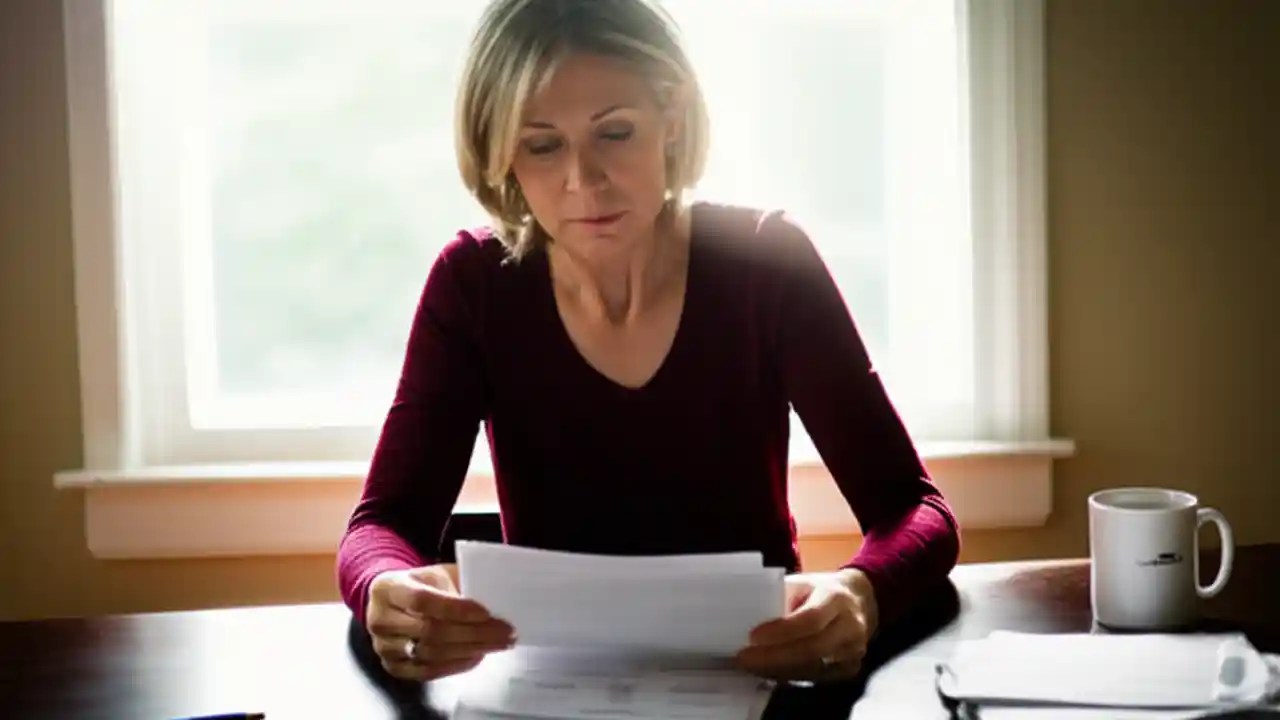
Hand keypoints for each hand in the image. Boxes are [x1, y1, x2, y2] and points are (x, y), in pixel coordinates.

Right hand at [366, 563, 515, 680]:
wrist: (391, 602)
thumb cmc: (421, 584)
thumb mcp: (436, 574)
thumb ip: (458, 584)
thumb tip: (494, 600)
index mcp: (389, 588)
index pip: (422, 601)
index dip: (456, 609)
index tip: (487, 612)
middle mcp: (380, 619)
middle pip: (430, 631)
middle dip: (474, 633)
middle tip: (505, 632)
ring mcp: (383, 647)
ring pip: (431, 654)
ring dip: (470, 650)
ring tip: (498, 644)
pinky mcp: (393, 666)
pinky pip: (427, 672)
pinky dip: (456, 665)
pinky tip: (477, 655)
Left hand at [734, 569, 878, 682]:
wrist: (857, 600)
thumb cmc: (819, 589)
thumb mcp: (800, 583)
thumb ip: (779, 599)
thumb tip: (745, 618)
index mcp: (836, 598)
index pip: (811, 619)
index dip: (781, 631)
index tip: (752, 637)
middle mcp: (850, 626)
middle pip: (811, 649)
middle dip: (773, 657)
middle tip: (743, 659)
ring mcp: (853, 651)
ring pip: (812, 668)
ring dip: (777, 670)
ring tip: (750, 666)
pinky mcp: (850, 669)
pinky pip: (816, 678)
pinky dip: (789, 676)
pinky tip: (768, 671)